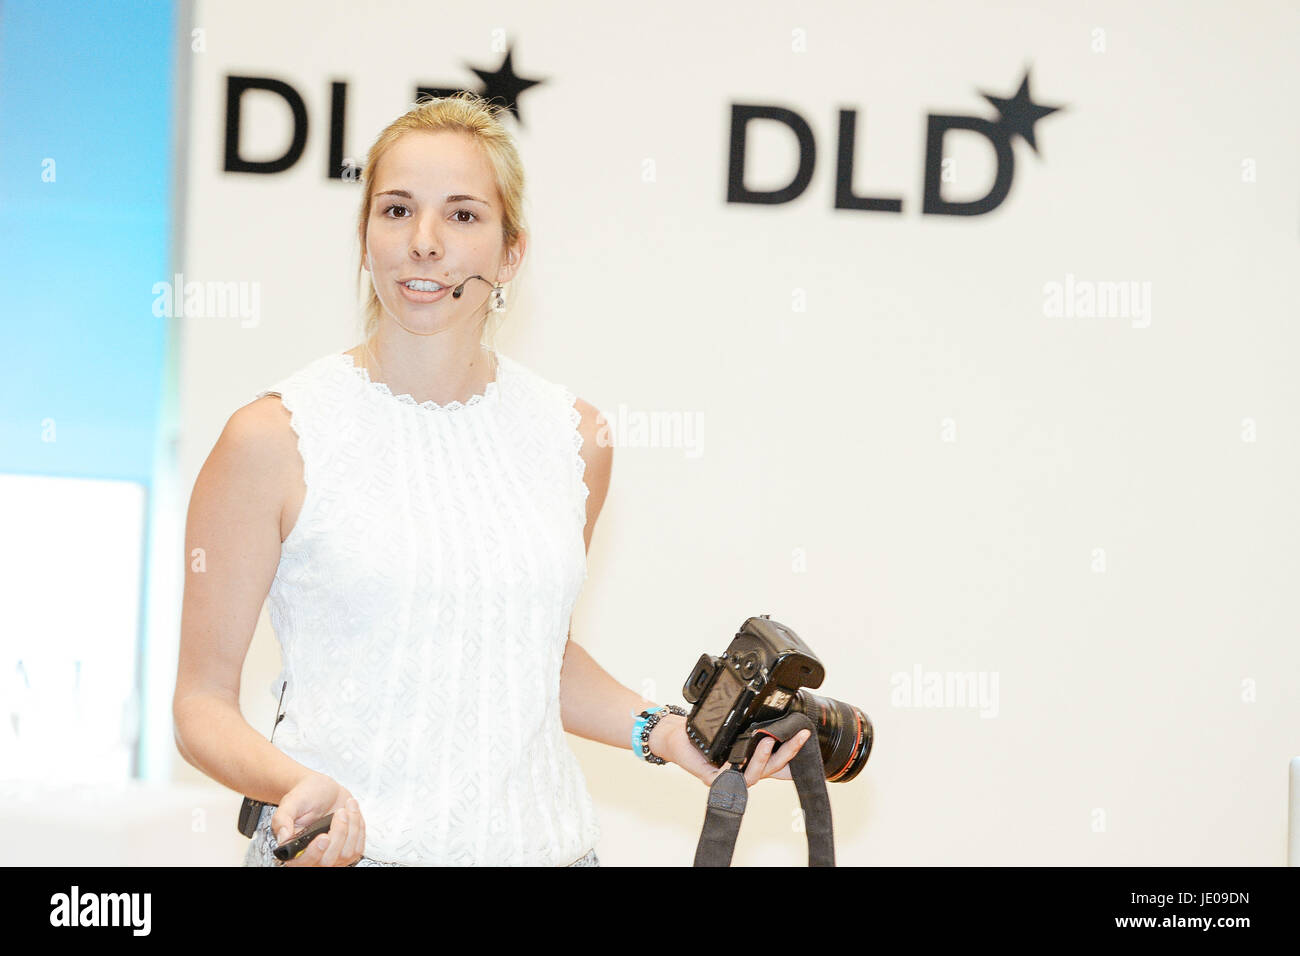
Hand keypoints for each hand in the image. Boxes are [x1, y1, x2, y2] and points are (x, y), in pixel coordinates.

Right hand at [271, 770, 366, 866]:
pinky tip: (352, 812)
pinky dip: (358, 827)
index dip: (314, 853)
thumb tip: (283, 839)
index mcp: (294, 849)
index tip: (324, 837)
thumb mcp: (290, 803)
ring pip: (346, 854)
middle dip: (338, 835)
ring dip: (351, 827)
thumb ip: (282, 820)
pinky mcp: (348, 848)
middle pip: (328, 860)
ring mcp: (332, 854)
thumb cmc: (304, 796)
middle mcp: (313, 856)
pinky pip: (358, 846)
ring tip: (345, 808)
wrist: (322, 789)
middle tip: (340, 813)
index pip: (303, 863)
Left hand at [649, 715, 812, 787]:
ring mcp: (730, 778)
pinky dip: (737, 769)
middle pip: (773, 768)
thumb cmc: (703, 732)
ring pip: (754, 775)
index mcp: (751, 760)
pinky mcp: (714, 780)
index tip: (814, 751)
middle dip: (790, 753)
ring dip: (763, 758)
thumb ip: (753, 724)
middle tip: (801, 736)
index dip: (797, 760)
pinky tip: (742, 756)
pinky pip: (730, 780)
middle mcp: (744, 771)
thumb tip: (776, 712)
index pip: (779, 763)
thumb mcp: (733, 725)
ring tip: (768, 740)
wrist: (676, 736)